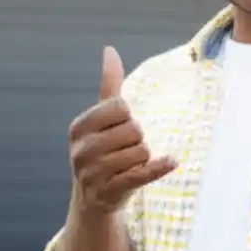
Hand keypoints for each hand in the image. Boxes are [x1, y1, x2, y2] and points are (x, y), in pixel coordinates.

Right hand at [67, 46, 176, 216]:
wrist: (92, 200)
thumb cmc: (101, 152)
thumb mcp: (100, 121)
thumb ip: (109, 87)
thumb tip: (110, 50)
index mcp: (79, 127)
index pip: (119, 107)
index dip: (128, 117)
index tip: (119, 129)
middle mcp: (82, 149)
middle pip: (133, 129)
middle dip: (138, 139)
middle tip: (125, 151)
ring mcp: (94, 173)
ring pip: (141, 151)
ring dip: (143, 158)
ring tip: (129, 166)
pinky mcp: (111, 192)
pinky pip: (141, 174)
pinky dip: (158, 167)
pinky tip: (171, 161)